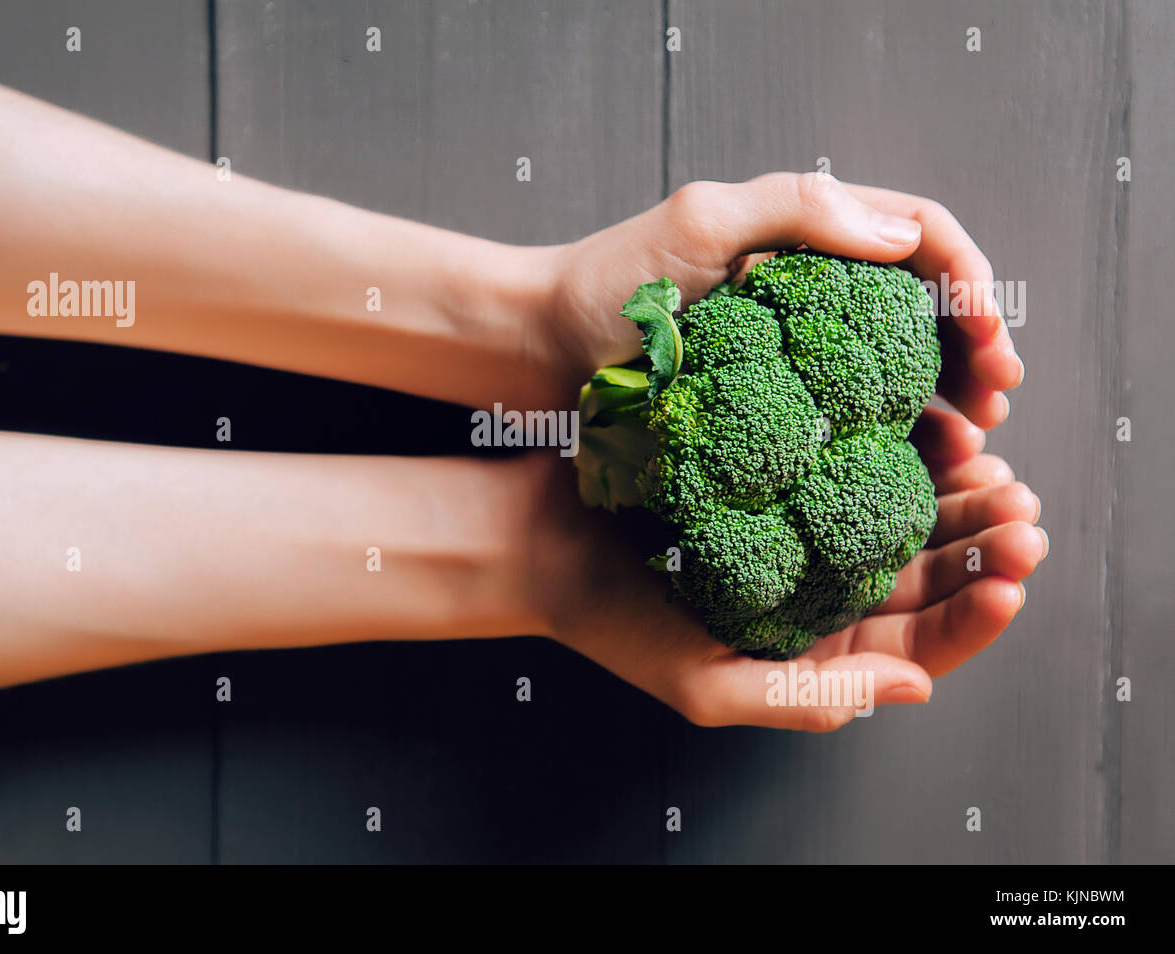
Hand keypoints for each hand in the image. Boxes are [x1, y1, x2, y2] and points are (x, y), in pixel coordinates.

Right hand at [520, 411, 1046, 730]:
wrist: (546, 542)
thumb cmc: (616, 621)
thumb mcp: (708, 684)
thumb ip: (808, 696)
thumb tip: (916, 688)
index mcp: (814, 651)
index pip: (917, 647)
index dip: (973, 616)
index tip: (1010, 578)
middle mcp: (821, 592)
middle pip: (927, 576)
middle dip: (983, 547)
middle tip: (1020, 511)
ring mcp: (807, 530)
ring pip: (906, 515)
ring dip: (958, 495)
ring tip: (991, 465)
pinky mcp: (786, 476)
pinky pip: (861, 459)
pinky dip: (903, 447)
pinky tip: (934, 429)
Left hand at [542, 172, 1021, 431]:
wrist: (540, 351)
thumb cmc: (606, 284)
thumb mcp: (699, 224)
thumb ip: (798, 210)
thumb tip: (907, 236)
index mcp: (804, 233)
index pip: (919, 238)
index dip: (968, 285)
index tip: (989, 342)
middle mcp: (808, 288)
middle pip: (922, 308)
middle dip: (972, 350)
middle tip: (996, 403)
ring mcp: (791, 349)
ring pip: (896, 366)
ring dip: (945, 398)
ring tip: (969, 442)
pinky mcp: (769, 402)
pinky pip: (848, 415)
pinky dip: (890, 437)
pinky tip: (912, 466)